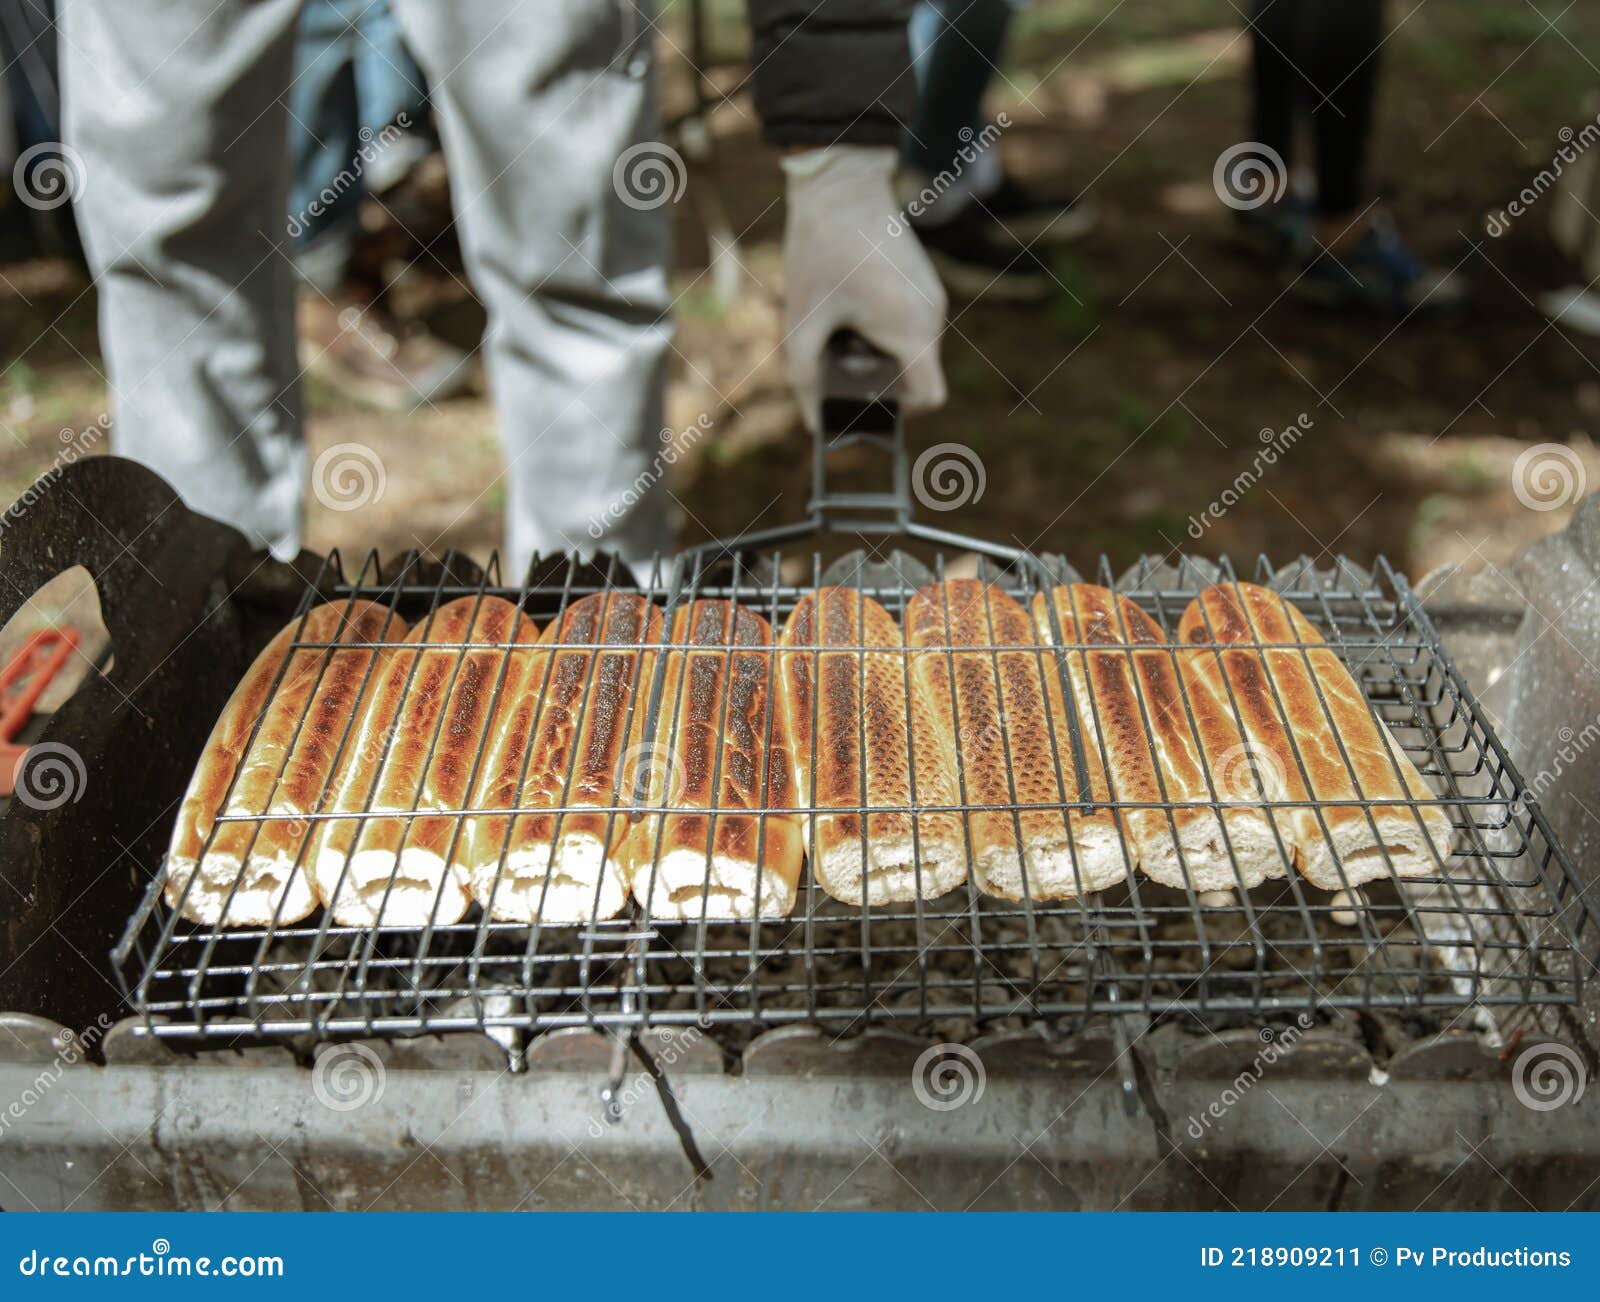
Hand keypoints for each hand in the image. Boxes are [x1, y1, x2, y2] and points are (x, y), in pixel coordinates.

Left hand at [781, 146, 947, 431]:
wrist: (842, 184)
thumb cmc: (822, 248)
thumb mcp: (803, 319)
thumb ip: (806, 375)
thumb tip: (815, 422)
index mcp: (911, 326)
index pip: (929, 398)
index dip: (897, 411)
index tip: (863, 397)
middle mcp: (932, 315)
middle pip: (914, 376)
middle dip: (877, 378)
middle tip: (838, 354)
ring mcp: (931, 298)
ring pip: (910, 352)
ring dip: (878, 354)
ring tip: (842, 325)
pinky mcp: (923, 286)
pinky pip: (908, 328)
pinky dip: (882, 332)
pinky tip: (852, 309)